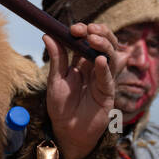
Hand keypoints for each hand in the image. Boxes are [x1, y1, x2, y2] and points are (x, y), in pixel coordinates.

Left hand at [43, 23, 123, 158]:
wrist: (67, 130)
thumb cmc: (61, 106)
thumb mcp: (55, 80)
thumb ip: (56, 59)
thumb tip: (47, 35)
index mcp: (81, 62)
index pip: (87, 40)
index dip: (83, 31)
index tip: (73, 28)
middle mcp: (94, 67)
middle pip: (104, 43)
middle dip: (99, 33)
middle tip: (88, 30)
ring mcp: (103, 78)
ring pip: (111, 55)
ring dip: (104, 45)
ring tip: (93, 40)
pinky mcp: (107, 92)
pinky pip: (109, 76)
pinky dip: (104, 67)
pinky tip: (99, 60)